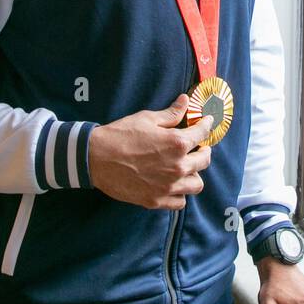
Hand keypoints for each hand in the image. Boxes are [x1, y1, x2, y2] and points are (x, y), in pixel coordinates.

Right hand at [87, 93, 213, 209]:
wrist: (95, 158)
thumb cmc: (120, 135)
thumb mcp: (147, 118)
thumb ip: (171, 113)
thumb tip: (185, 101)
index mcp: (177, 143)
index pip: (202, 134)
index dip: (207, 126)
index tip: (207, 123)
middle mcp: (177, 167)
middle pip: (204, 161)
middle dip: (204, 151)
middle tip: (199, 147)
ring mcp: (167, 186)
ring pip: (196, 185)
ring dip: (194, 174)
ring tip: (187, 168)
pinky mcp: (156, 200)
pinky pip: (180, 202)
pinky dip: (180, 194)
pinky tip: (174, 185)